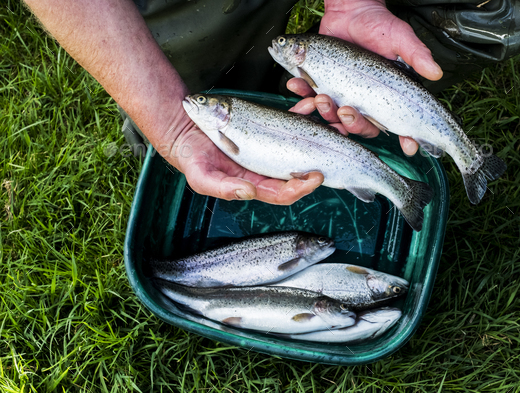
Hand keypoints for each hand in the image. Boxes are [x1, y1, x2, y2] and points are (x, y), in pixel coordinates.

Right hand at [166, 113, 323, 204]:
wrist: (185, 131)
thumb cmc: (192, 158)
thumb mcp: (202, 176)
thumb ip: (224, 188)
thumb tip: (249, 193)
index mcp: (255, 185)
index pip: (283, 193)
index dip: (300, 188)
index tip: (315, 177)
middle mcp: (267, 169)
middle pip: (299, 170)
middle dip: (320, 161)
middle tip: (334, 148)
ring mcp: (270, 148)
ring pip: (301, 145)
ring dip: (319, 134)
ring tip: (332, 123)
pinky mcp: (268, 128)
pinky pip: (291, 121)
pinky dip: (302, 113)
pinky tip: (310, 103)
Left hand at [288, 0, 442, 155]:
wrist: (350, 10)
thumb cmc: (379, 25)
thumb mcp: (401, 38)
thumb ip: (416, 56)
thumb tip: (436, 73)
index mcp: (386, 99)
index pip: (400, 126)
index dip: (407, 139)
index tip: (409, 145)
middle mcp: (364, 104)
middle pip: (361, 128)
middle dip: (353, 124)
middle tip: (346, 111)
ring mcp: (341, 97)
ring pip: (333, 119)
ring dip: (325, 114)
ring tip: (319, 98)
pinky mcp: (321, 87)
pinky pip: (309, 99)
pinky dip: (301, 96)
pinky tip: (296, 87)